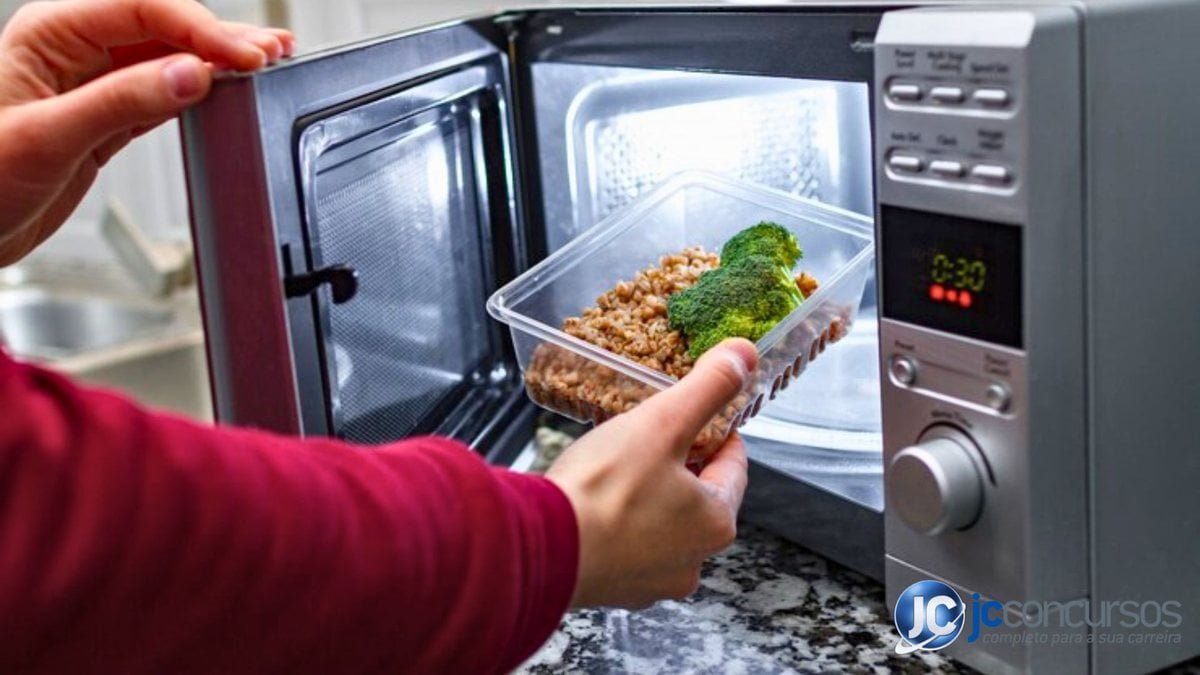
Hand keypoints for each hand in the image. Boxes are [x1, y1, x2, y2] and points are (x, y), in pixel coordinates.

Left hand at [0, 0, 293, 264]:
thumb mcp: (47, 140)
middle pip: (163, 25)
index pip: (142, 9)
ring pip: (170, 57)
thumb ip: (121, 104)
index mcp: (50, 34)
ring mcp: (93, 84)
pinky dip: (202, 90)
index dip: (200, 29)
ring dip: (218, 59)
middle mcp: (74, 50)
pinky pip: (164, 93)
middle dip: (220, 36)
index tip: (243, 57)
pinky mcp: (107, 118)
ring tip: (268, 59)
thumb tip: (188, 75)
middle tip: (271, 53)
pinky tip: (230, 89)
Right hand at [546, 338, 757, 608]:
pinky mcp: (611, 587)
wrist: (540, 547)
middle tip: (653, 435)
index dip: (719, 433)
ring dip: (647, 495)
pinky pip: (624, 545)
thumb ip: (707, 387)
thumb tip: (744, 355)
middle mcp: (690, 561)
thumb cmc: (604, 490)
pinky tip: (594, 500)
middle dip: (679, 464)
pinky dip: (616, 522)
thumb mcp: (662, 422)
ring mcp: (649, 580)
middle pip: (697, 498)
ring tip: (619, 464)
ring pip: (660, 523)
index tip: (703, 416)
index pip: (733, 466)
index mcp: (715, 523)